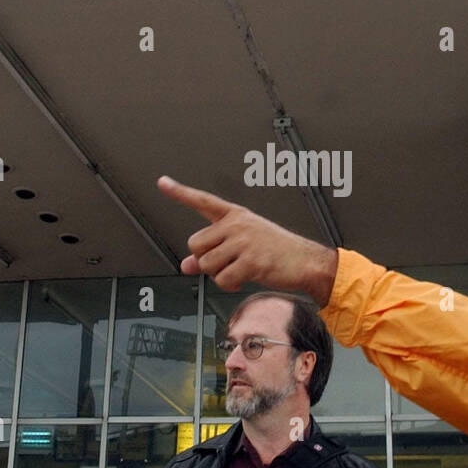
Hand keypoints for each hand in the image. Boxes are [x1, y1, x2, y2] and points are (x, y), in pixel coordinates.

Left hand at [157, 176, 338, 304]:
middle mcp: (238, 225)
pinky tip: (244, 278)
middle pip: (196, 244)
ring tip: (238, 270)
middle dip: (205, 260)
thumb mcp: (242, 246)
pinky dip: (230, 285)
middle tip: (224, 263)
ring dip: (219, 275)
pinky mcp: (251, 261)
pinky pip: (223, 280)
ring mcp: (244, 242)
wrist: (306, 261)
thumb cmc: (276, 251)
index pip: (203, 201)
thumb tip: (185, 265)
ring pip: (207, 265)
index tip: (162, 182)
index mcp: (235, 215)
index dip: (180, 192)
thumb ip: (212, 253)